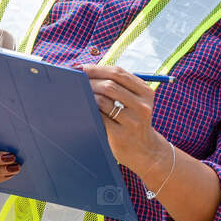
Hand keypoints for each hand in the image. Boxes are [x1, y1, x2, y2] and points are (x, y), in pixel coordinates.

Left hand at [79, 64, 168, 178]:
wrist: (146, 152)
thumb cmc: (134, 122)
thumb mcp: (135, 103)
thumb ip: (119, 87)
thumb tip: (87, 71)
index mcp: (146, 92)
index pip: (118, 73)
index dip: (97, 68)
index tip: (80, 67)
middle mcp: (142, 105)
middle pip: (110, 84)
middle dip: (89, 80)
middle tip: (75, 79)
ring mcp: (133, 121)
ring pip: (103, 100)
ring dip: (87, 94)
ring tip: (77, 92)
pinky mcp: (122, 134)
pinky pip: (100, 117)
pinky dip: (89, 109)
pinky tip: (83, 107)